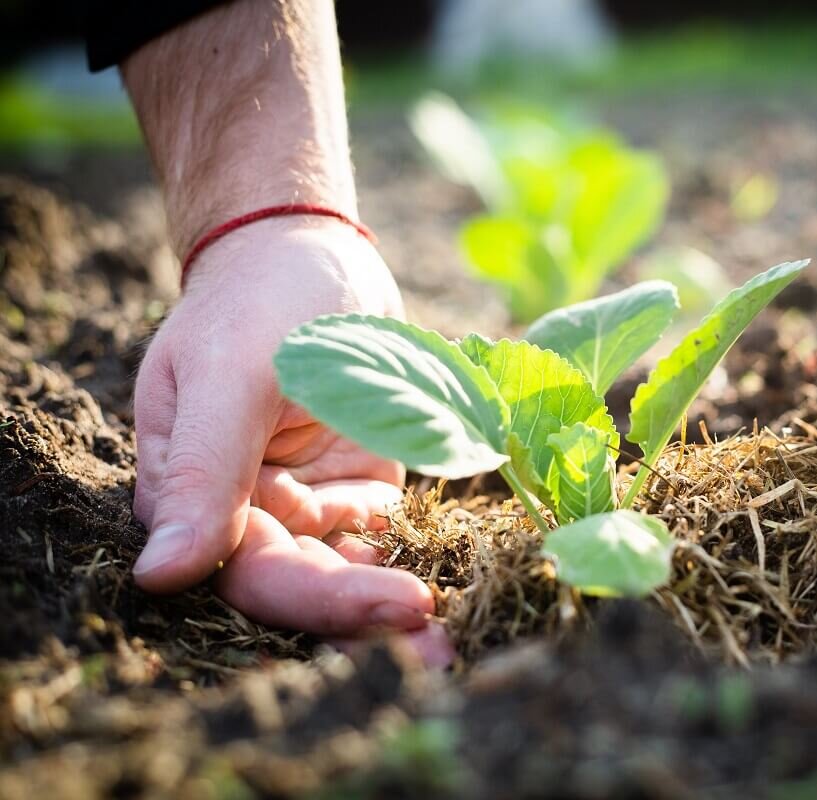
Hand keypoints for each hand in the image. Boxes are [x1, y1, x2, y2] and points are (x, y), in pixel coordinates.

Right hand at [119, 0, 450, 662]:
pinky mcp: (353, 488)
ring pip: (344, 575)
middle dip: (369, 621)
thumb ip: (201, 470)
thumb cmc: (258, 299)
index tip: (404, 607)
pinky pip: (377, 540)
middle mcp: (244, 510)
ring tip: (447, 647)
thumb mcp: (232, 372)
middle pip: (303, 587)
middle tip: (439, 652)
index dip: (323, 600)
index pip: (252, 571)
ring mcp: (303, 502)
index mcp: (190, 494)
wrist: (306, 253)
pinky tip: (454, 597)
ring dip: (391, 612)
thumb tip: (158, 574)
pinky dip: (408, 564)